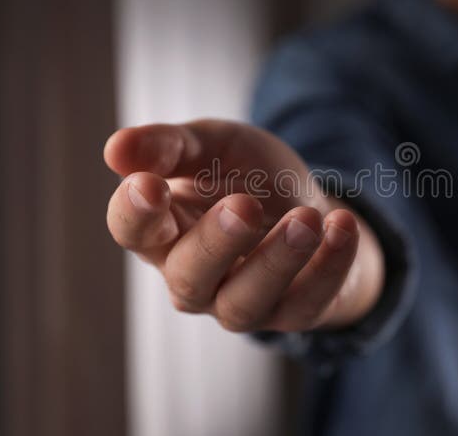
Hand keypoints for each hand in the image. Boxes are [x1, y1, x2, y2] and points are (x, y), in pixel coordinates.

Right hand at [104, 120, 383, 331]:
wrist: (308, 204)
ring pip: (244, 303)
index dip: (135, 213)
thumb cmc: (247, 176)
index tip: (148, 184)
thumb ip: (171, 146)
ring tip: (305, 220)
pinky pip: (308, 302)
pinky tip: (342, 226)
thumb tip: (115, 149)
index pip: (134, 232)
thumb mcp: (213, 145)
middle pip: (188, 277)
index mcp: (165, 232)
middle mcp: (195, 278)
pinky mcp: (293, 312)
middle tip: (242, 204)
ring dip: (276, 261)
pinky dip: (328, 267)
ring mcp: (242, 302)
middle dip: (215, 243)